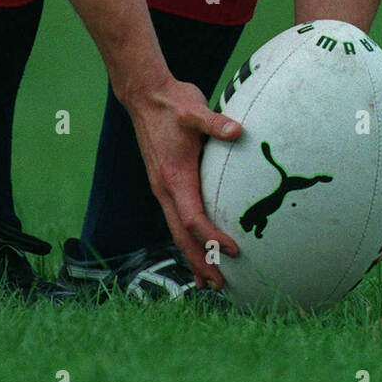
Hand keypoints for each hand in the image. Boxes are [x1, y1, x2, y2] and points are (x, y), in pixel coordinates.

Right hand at [126, 76, 241, 288]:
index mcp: (174, 177)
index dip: (212, 238)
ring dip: (193, 256)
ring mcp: (162, 187)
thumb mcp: (195, 110)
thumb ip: (215, 123)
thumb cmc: (172, 102)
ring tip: (209, 281)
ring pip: (176, 231)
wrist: (144, 94)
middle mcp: (164, 188)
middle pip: (181, 236)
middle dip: (200, 261)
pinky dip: (186, 239)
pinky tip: (196, 248)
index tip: (234, 250)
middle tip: (221, 286)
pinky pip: (175, 218)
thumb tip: (237, 130)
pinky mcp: (164, 182)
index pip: (192, 218)